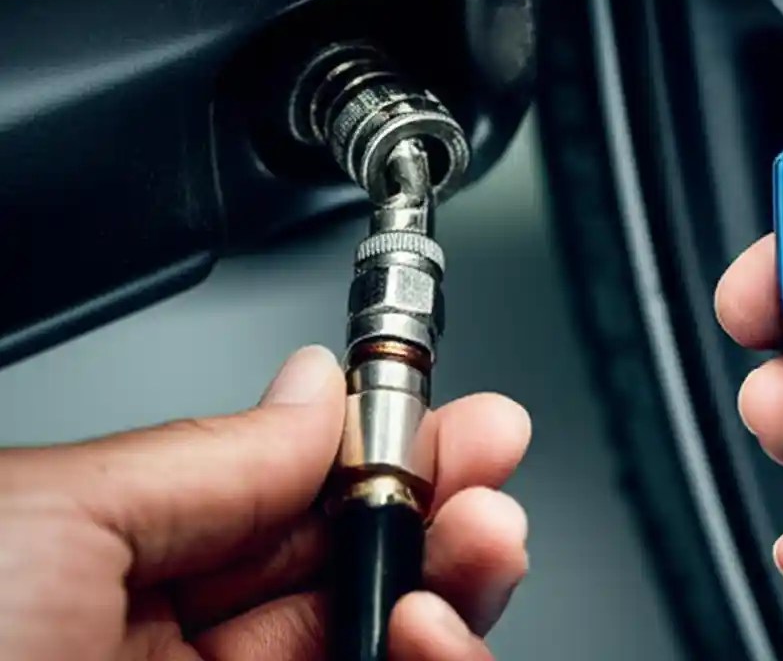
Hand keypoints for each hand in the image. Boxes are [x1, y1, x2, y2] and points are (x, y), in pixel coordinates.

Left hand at [0, 345, 530, 660]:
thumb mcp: (52, 517)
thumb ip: (209, 458)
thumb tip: (316, 391)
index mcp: (111, 573)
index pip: (281, 499)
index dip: (379, 450)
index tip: (454, 421)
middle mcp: (175, 652)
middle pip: (348, 570)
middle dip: (438, 510)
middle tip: (487, 478)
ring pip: (382, 644)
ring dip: (455, 584)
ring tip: (479, 543)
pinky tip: (433, 628)